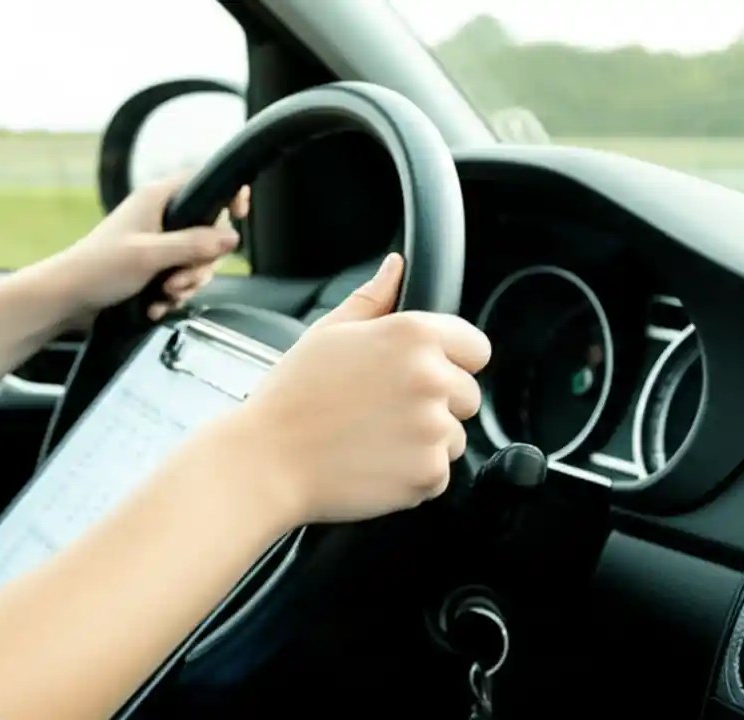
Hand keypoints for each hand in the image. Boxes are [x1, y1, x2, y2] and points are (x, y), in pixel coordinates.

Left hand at [51, 174, 249, 324]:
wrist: (67, 298)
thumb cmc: (98, 268)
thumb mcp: (151, 255)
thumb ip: (194, 245)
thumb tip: (232, 238)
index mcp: (157, 198)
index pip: (204, 182)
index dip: (227, 194)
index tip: (239, 214)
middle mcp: (159, 216)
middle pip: (208, 232)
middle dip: (200, 263)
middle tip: (180, 279)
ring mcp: (156, 242)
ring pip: (196, 260)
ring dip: (186, 283)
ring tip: (164, 295)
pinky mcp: (152, 267)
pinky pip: (179, 278)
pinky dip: (172, 294)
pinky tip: (156, 305)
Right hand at [223, 252, 490, 525]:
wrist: (267, 462)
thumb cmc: (291, 397)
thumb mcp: (327, 333)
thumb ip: (372, 299)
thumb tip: (396, 267)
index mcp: (413, 335)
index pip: (476, 348)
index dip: (451, 362)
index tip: (419, 376)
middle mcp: (432, 378)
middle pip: (468, 396)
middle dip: (437, 405)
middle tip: (383, 411)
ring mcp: (433, 429)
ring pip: (454, 437)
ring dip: (425, 442)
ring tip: (372, 438)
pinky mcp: (428, 474)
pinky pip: (439, 474)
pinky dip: (413, 476)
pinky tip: (373, 463)